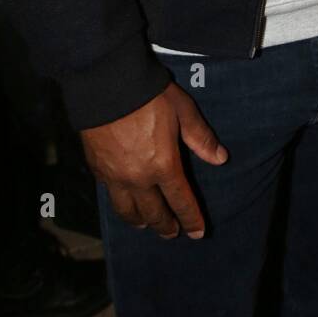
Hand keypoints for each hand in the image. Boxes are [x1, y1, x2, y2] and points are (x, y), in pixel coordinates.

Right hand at [81, 82, 227, 237]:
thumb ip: (201, 137)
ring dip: (139, 220)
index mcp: (163, 165)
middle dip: (165, 225)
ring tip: (146, 224)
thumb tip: (220, 158)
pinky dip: (120, 203)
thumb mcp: (183, 111)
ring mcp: (114, 176)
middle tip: (172, 232)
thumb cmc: (149, 95)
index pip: (180, 201)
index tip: (197, 232)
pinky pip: (109, 195)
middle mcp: (138, 178)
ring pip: (127, 211)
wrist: (106, 84)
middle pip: (153, 213)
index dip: (191, 218)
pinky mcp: (96, 168)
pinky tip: (123, 201)